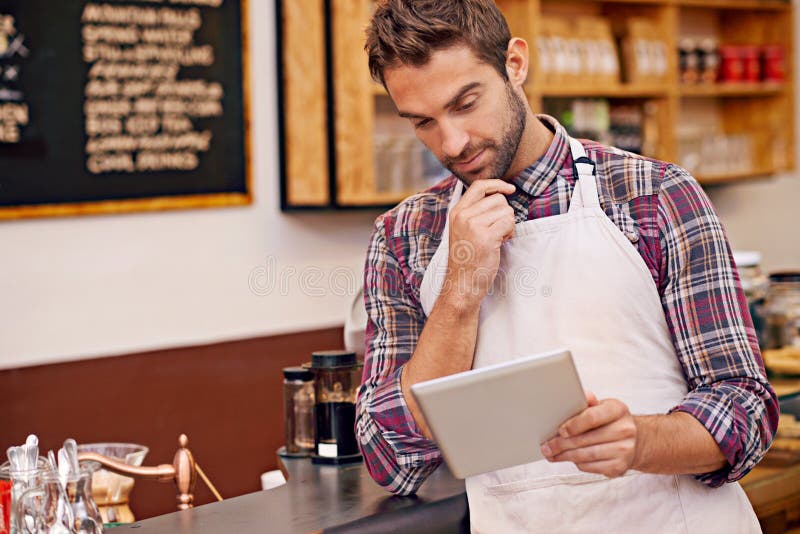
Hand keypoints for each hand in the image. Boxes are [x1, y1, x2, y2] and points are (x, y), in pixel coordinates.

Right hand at [444, 179, 515, 307]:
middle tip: (496, 231)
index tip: (509, 188)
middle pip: (498, 199)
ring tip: (496, 238)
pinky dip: (509, 232)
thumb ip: (475, 212)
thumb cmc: (467, 259)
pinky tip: (500, 243)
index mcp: (457, 212)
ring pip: (506, 210)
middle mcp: (463, 216)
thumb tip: (499, 195)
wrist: (461, 284)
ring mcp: (473, 225)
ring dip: (507, 224)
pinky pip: (509, 222)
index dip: (497, 184)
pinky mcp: (486, 237)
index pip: (479, 186)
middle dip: (504, 213)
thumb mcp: (463, 229)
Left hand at [540, 391, 639, 477]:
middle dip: (561, 444)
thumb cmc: (612, 421)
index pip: (592, 417)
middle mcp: (625, 430)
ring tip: (552, 454)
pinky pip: (591, 467)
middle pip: (586, 439)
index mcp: (618, 410)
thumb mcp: (603, 406)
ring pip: (586, 455)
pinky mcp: (619, 467)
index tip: (560, 431)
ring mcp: (624, 450)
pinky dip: (578, 463)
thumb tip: (580, 394)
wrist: (635, 441)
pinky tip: (570, 459)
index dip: (573, 425)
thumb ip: (589, 402)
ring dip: (565, 456)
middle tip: (547, 446)